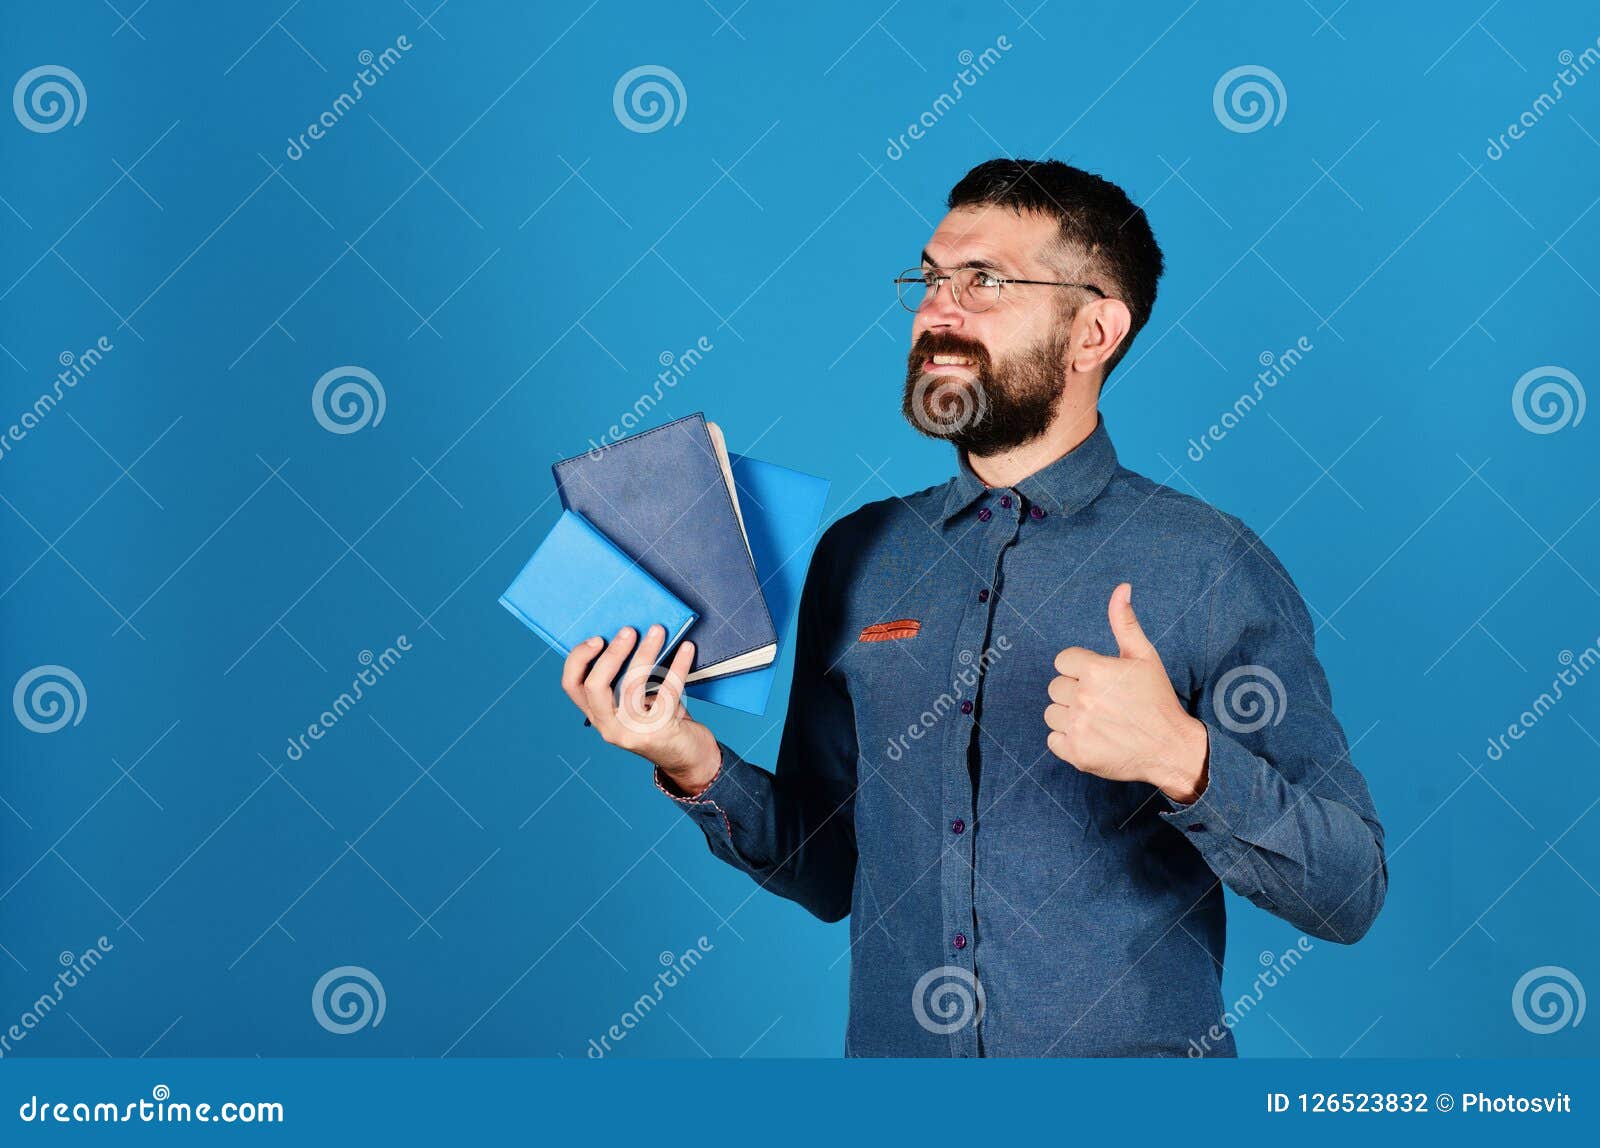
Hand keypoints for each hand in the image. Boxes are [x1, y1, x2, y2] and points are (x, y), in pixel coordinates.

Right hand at [561, 624, 721, 794]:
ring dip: (646, 652)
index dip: (578, 658)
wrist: (689, 758)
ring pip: (631, 685)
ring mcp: (631, 732)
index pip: (572, 685)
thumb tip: (631, 635)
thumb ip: (625, 679)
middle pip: (595, 686)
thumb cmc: (661, 722)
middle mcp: (608, 726)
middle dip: (611, 654)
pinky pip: (667, 691)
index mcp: (597, 714)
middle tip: (629, 631)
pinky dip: (678, 666)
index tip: (597, 638)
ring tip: (658, 631)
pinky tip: (686, 649)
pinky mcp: (658, 732)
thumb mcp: (635, 703)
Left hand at [1045, 583, 1208, 802]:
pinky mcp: (1076, 753)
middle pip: (1056, 687)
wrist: (1170, 749)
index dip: (1081, 669)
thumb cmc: (1157, 700)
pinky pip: (1053, 739)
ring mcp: (1078, 727)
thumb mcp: (1145, 656)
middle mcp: (1083, 697)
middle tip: (1103, 702)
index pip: (1063, 661)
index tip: (1100, 680)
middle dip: (1075, 692)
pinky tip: (1092, 738)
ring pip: (1051, 713)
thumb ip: (1125, 622)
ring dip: (1069, 716)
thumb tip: (1122, 588)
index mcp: (1096, 670)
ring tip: (1098, 720)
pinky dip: (1068, 741)